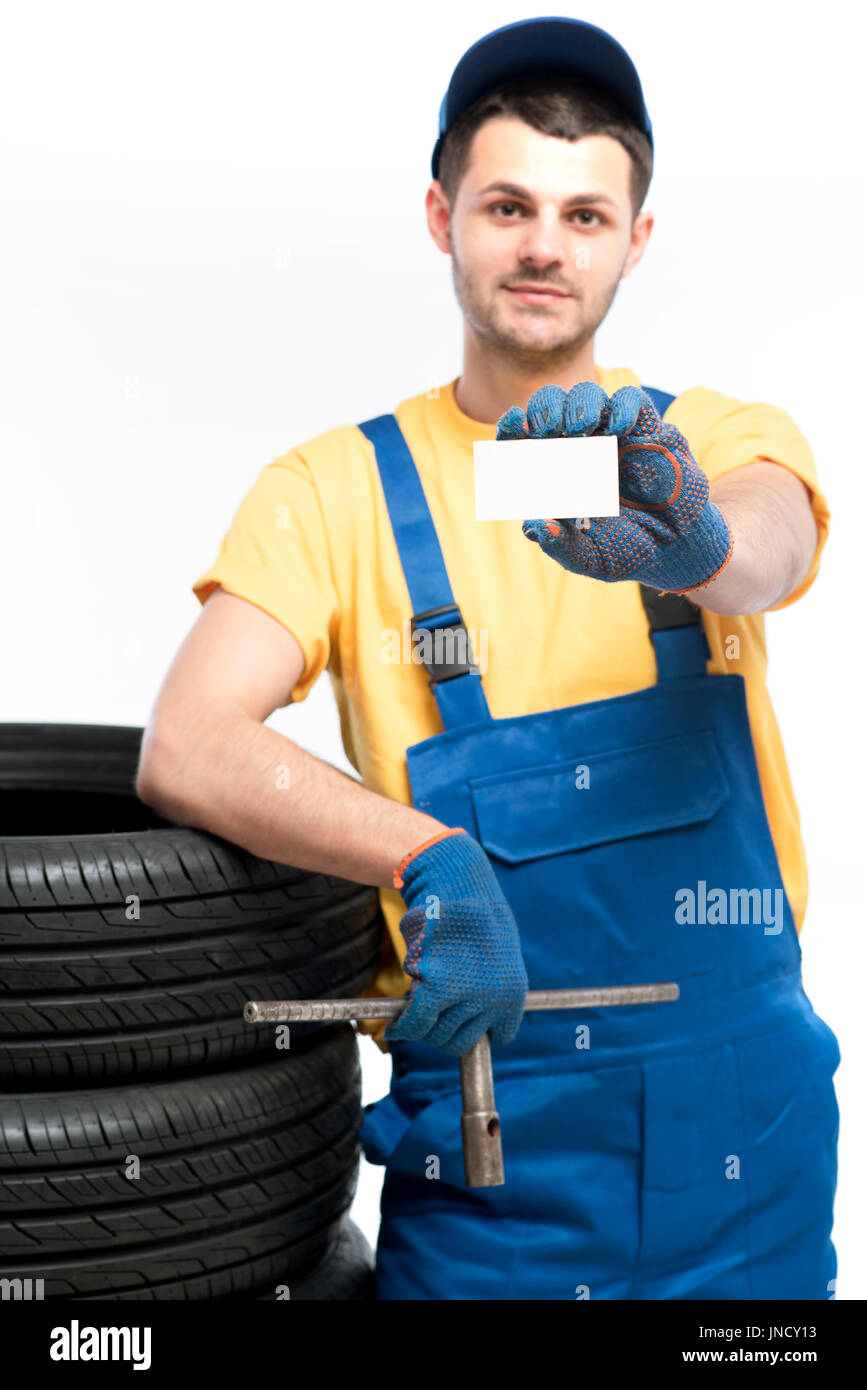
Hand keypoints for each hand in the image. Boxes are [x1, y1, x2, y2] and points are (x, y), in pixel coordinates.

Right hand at [385, 827, 527, 1055]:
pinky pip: (416, 1020)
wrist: (456, 881)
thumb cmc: (473, 913)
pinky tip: (397, 1026)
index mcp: (514, 993)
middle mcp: (494, 998)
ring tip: (415, 1005)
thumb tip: (462, 1019)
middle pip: (461, 1040)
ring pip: (436, 1033)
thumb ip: (487, 989)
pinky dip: (403, 1026)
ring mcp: (465, 993)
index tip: (457, 1020)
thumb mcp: (497, 953)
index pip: (500, 1034)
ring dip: (422, 1025)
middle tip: (427, 1016)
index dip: (474, 1029)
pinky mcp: (435, 983)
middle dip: (440, 1031)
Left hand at [496, 381, 732, 593]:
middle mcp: (579, 448)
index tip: (514, 429)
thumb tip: (534, 526)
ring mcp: (612, 436)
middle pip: (550, 407)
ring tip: (577, 428)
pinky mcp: (647, 431)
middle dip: (543, 408)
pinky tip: (618, 428)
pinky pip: (632, 401)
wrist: (677, 549)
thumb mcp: (590, 558)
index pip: (524, 440)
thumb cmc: (627, 550)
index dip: (513, 429)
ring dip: (577, 405)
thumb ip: (560, 546)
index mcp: (554, 472)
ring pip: (587, 396)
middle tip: (545, 428)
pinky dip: (623, 407)